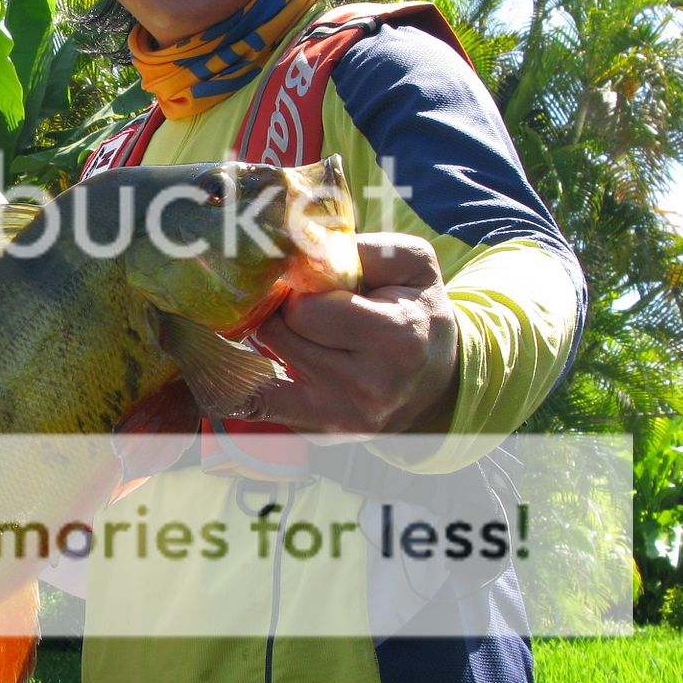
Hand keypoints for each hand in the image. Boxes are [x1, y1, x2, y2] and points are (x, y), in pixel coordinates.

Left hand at [247, 232, 457, 435]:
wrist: (437, 378)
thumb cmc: (417, 311)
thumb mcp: (412, 264)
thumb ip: (363, 249)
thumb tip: (307, 250)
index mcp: (396, 338)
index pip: (307, 308)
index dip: (301, 288)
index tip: (315, 286)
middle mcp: (369, 386)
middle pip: (281, 334)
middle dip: (287, 314)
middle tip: (311, 310)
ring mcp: (343, 416)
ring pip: (267, 363)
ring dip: (278, 342)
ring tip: (309, 335)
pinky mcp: (322, 433)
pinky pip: (259, 406)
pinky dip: (245, 387)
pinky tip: (249, 370)